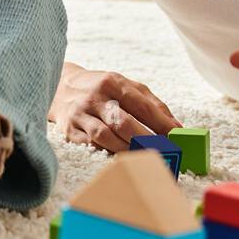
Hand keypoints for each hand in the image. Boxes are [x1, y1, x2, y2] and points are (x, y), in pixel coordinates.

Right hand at [50, 64, 182, 153]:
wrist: (61, 88)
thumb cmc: (102, 89)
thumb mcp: (125, 85)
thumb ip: (151, 103)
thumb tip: (176, 127)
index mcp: (112, 82)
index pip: (141, 105)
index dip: (161, 123)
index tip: (177, 137)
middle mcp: (95, 97)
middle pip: (123, 122)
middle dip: (146, 139)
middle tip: (164, 152)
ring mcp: (80, 114)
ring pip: (106, 137)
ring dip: (128, 150)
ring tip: (145, 157)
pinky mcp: (70, 131)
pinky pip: (91, 146)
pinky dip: (108, 153)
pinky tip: (121, 157)